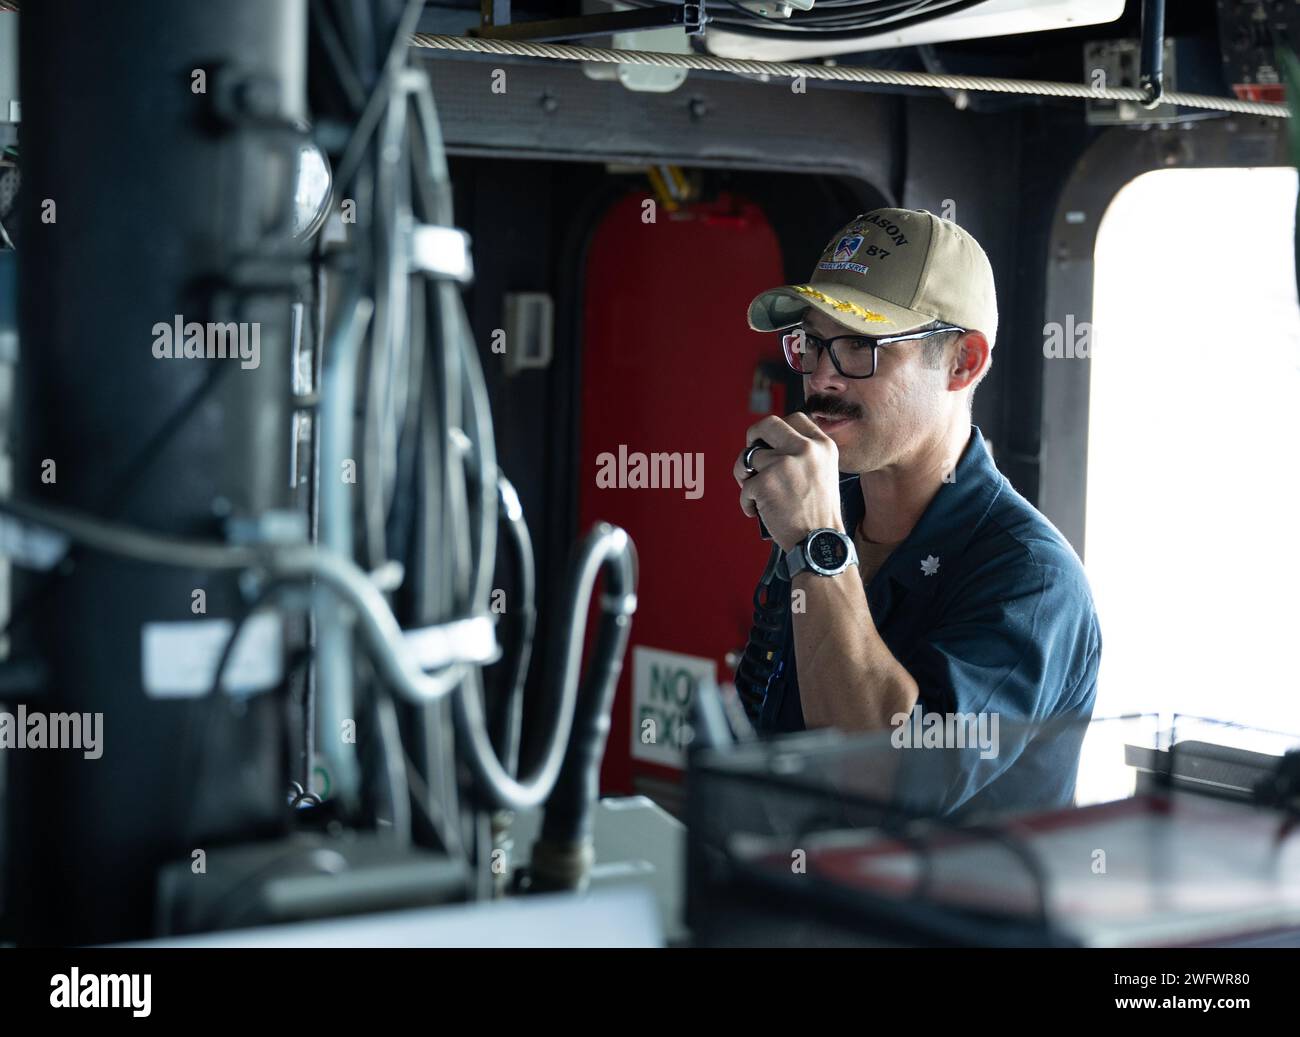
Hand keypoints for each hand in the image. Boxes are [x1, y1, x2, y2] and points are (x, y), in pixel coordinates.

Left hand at [734, 413, 844, 551]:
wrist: (819, 542)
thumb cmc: (817, 513)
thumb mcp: (822, 472)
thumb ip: (802, 454)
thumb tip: (768, 442)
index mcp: (822, 445)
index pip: (795, 418)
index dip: (777, 429)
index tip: (769, 441)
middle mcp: (805, 449)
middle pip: (767, 425)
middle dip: (753, 438)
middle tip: (751, 456)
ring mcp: (784, 464)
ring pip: (749, 458)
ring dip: (746, 477)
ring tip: (757, 495)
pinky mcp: (766, 482)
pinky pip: (744, 487)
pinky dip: (748, 503)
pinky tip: (760, 512)